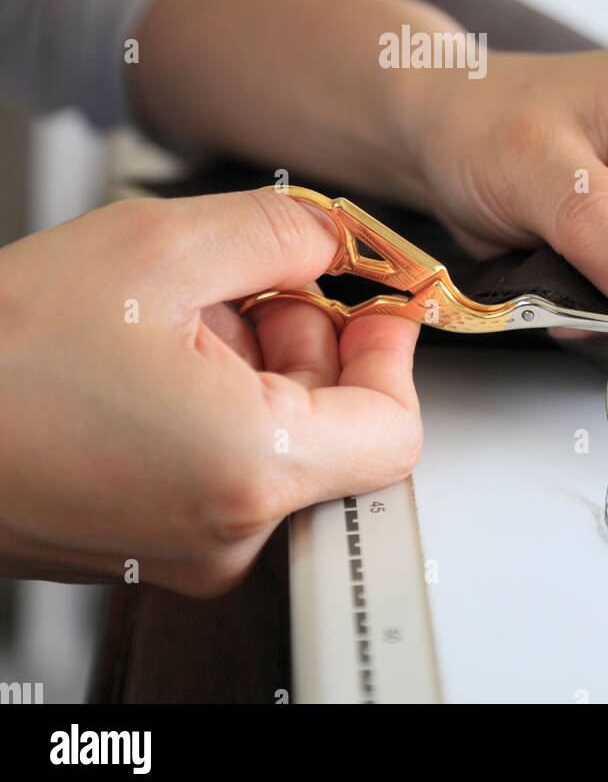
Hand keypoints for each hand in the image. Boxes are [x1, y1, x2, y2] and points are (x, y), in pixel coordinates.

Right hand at [0, 188, 420, 594]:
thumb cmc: (1, 356)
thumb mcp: (158, 248)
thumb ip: (279, 232)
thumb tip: (331, 242)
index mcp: (251, 469)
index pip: (394, 428)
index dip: (390, 351)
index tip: (374, 301)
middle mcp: (224, 532)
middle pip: (331, 428)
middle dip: (303, 338)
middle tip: (249, 279)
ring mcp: (180, 548)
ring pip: (271, 441)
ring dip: (247, 363)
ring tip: (173, 312)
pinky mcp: (141, 543)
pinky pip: (216, 466)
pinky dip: (208, 402)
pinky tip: (145, 353)